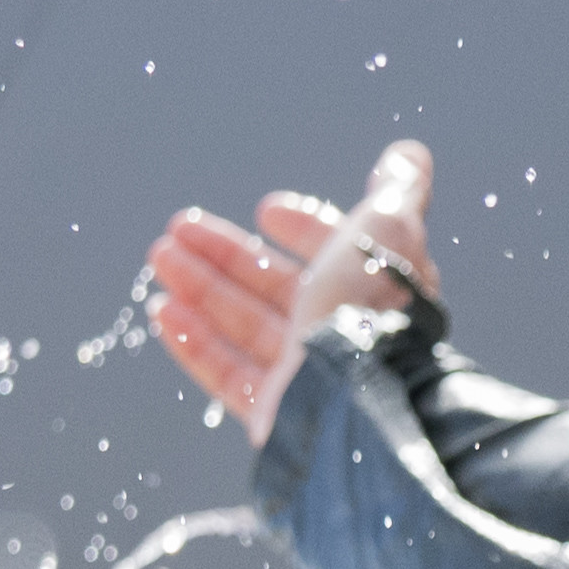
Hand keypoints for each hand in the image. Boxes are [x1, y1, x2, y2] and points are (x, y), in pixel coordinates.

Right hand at [146, 139, 441, 448]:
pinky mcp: (276, 414)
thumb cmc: (367, 306)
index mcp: (378, 292)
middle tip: (178, 228)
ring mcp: (309, 376)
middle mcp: (345, 335)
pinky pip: (228, 375)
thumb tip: (408, 153)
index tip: (267, 209)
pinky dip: (194, 342)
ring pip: (247, 327)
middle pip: (279, 289)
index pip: (337, 256)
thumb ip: (398, 191)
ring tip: (160, 257)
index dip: (304, 229)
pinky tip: (162, 312)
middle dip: (228, 254)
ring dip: (201, 287)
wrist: (346, 396)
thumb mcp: (389, 228)